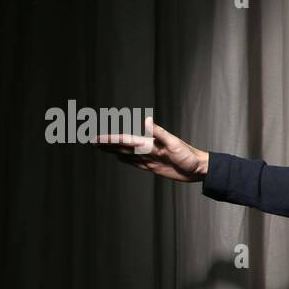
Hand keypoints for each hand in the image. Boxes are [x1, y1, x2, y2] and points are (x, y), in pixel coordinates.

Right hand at [94, 117, 208, 181]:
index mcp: (149, 143)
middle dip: (106, 143)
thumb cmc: (189, 155)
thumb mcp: (174, 143)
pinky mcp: (153, 167)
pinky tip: (119, 157)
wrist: (198, 168)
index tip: (96, 138)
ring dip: (113, 150)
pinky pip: (135, 163)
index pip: (124, 140)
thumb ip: (159, 133)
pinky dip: (126, 160)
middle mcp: (146, 149)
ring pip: (126, 153)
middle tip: (90, 140)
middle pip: (122, 146)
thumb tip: (147, 120)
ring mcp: (149, 158)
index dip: (109, 139)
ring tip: (100, 147)